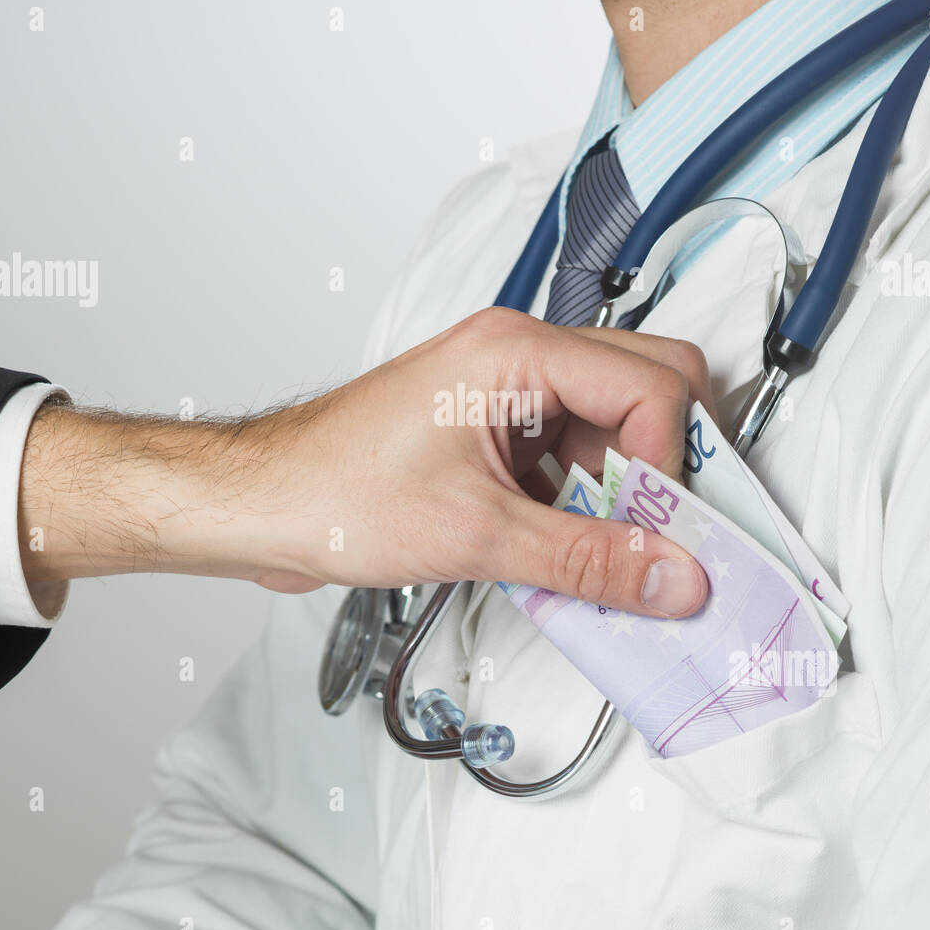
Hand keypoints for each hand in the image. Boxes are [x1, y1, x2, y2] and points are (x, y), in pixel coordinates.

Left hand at [19, 308, 711, 617]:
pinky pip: (571, 454)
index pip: (651, 386)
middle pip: (647, 387)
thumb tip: (671, 577)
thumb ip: (588, 559)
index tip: (662, 532)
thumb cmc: (330, 492)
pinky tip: (566, 551)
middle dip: (662, 465)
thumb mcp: (477, 535)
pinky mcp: (494, 431)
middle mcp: (517, 358)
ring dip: (620, 491)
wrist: (258, 505)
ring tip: (601, 555)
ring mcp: (506, 393)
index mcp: (516, 353)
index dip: (668, 464)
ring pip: (613, 425)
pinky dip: (583, 503)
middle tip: (660, 534)